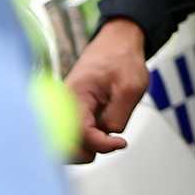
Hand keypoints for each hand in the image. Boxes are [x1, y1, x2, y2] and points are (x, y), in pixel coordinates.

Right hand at [64, 18, 149, 161]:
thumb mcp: (131, 87)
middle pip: (64, 146)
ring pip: (68, 144)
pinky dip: (88, 140)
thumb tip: (108, 137)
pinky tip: (103, 132)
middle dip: (88, 152)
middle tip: (112, 142)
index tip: (121, 142)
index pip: (79, 134)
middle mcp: (63, 105)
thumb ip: (118, 117)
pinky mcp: (72, 113)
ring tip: (108, 134)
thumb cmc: (122, 60)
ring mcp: (65, 110)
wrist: (117, 43)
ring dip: (88, 146)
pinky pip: (74, 136)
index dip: (101, 145)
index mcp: (74, 96)